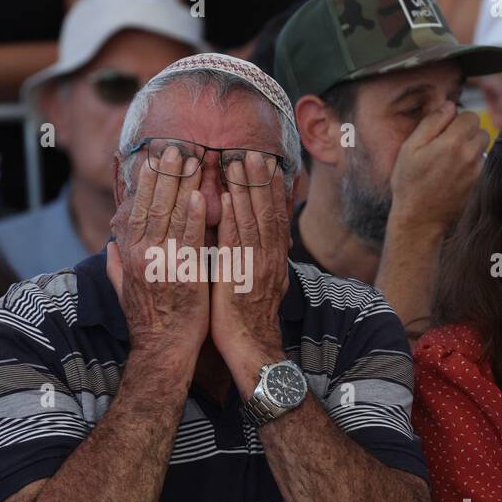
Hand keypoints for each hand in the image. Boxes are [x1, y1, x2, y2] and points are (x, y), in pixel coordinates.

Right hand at [107, 145, 208, 364]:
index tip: (153, 160)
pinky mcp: (184, 274)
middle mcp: (142, 254)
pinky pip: (190, 238)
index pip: (135, 209)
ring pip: (172, 215)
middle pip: (153, 205)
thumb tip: (110, 247)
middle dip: (164, 174)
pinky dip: (194, 215)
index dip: (146, 182)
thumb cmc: (147, 320)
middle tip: (175, 147)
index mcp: (128, 254)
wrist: (163, 348)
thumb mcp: (123, 290)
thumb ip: (116, 266)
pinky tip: (200, 194)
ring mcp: (162, 263)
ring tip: (192, 160)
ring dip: (182, 185)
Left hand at [210, 156, 290, 394]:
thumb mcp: (258, 283)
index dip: (271, 190)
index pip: (275, 217)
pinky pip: (236, 239)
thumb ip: (255, 259)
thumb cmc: (246, 318)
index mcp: (274, 258)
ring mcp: (256, 265)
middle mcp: (270, 257)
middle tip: (254, 153)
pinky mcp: (239, 274)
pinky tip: (225, 197)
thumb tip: (251, 241)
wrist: (250, 348)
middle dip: (260, 181)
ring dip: (246, 189)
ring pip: (253, 219)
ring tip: (239, 162)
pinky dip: (232, 215)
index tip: (267, 166)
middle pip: (267, 212)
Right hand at [388, 101, 488, 235]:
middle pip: (480, 130)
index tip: (443, 130)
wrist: (419, 220)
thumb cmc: (409, 183)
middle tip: (445, 144)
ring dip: (470, 147)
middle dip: (466, 132)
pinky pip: (480, 163)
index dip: (457, 119)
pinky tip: (452, 173)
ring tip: (449, 159)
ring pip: (482, 147)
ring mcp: (476, 171)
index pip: (470, 116)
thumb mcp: (409, 149)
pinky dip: (470, 163)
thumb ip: (431, 123)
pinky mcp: (478, 183)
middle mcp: (469, 155)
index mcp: (451, 143)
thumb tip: (449, 106)